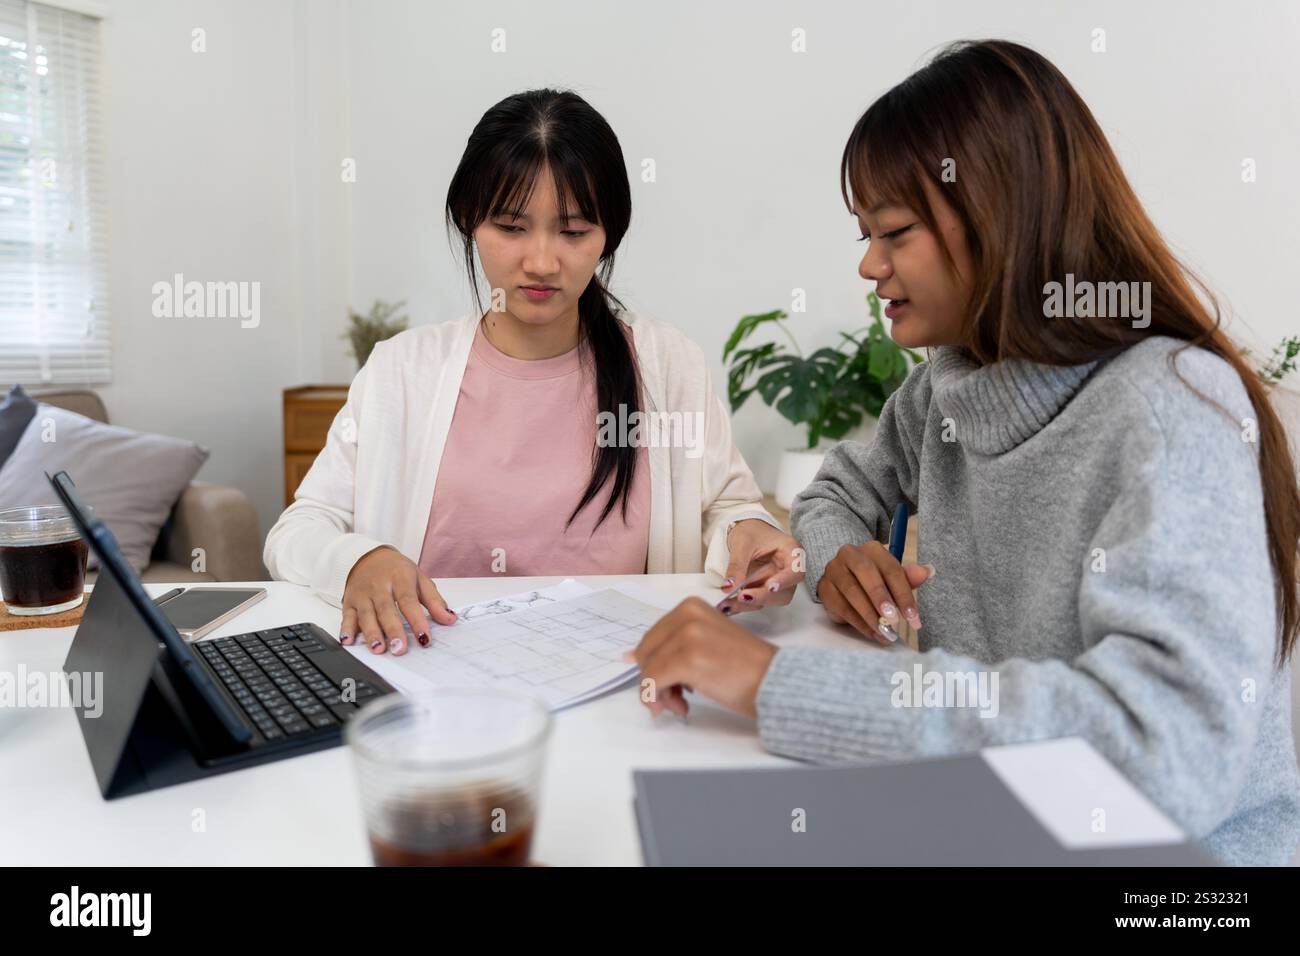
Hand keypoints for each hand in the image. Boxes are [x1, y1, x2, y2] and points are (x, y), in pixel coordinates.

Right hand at [340, 545, 456, 655]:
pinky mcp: (349, 602)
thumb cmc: (397, 570)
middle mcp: (379, 586)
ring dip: (371, 633)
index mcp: (400, 578)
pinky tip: (348, 641)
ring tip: (378, 649)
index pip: (409, 601)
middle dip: (393, 630)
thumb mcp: (419, 579)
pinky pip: (347, 616)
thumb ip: (434, 601)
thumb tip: (450, 618)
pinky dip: (346, 629)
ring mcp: (363, 594)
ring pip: (366, 615)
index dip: (417, 621)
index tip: (424, 638)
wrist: (368, 556)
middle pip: (386, 610)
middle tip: (399, 648)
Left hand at [623, 596, 777, 718]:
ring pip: (648, 669)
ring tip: (681, 705)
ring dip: (660, 694)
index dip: (657, 665)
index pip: (652, 638)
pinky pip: (653, 682)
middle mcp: (687, 614)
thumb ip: (672, 645)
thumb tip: (630, 656)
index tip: (673, 683)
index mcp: (691, 606)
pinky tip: (682, 708)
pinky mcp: (687, 659)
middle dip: (655, 680)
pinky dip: (659, 699)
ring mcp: (687, 635)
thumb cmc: (748, 669)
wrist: (777, 682)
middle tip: (676, 699)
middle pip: (646, 652)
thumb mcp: (706, 645)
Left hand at [718, 519, 805, 613]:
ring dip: (750, 604)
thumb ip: (737, 564)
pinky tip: (727, 605)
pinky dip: (742, 605)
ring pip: (770, 601)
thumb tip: (729, 587)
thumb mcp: (742, 543)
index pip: (796, 571)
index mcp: (792, 552)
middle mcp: (787, 571)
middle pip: (785, 592)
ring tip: (727, 603)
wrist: (745, 533)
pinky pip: (756, 602)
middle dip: (763, 596)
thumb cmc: (751, 532)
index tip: (770, 586)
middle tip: (742, 596)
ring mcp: (777, 583)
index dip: (785, 581)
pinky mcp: (764, 591)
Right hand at [817, 540, 934, 644]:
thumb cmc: (873, 579)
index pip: (891, 569)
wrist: (843, 579)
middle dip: (881, 598)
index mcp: (872, 549)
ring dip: (870, 615)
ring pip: (852, 592)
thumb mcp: (893, 577)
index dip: (904, 594)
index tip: (914, 618)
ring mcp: (834, 570)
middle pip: (867, 573)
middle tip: (894, 621)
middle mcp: (850, 554)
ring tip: (884, 633)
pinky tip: (872, 633)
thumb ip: (909, 576)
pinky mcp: (824, 588)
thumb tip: (928, 571)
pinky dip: (859, 623)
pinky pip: (841, 607)